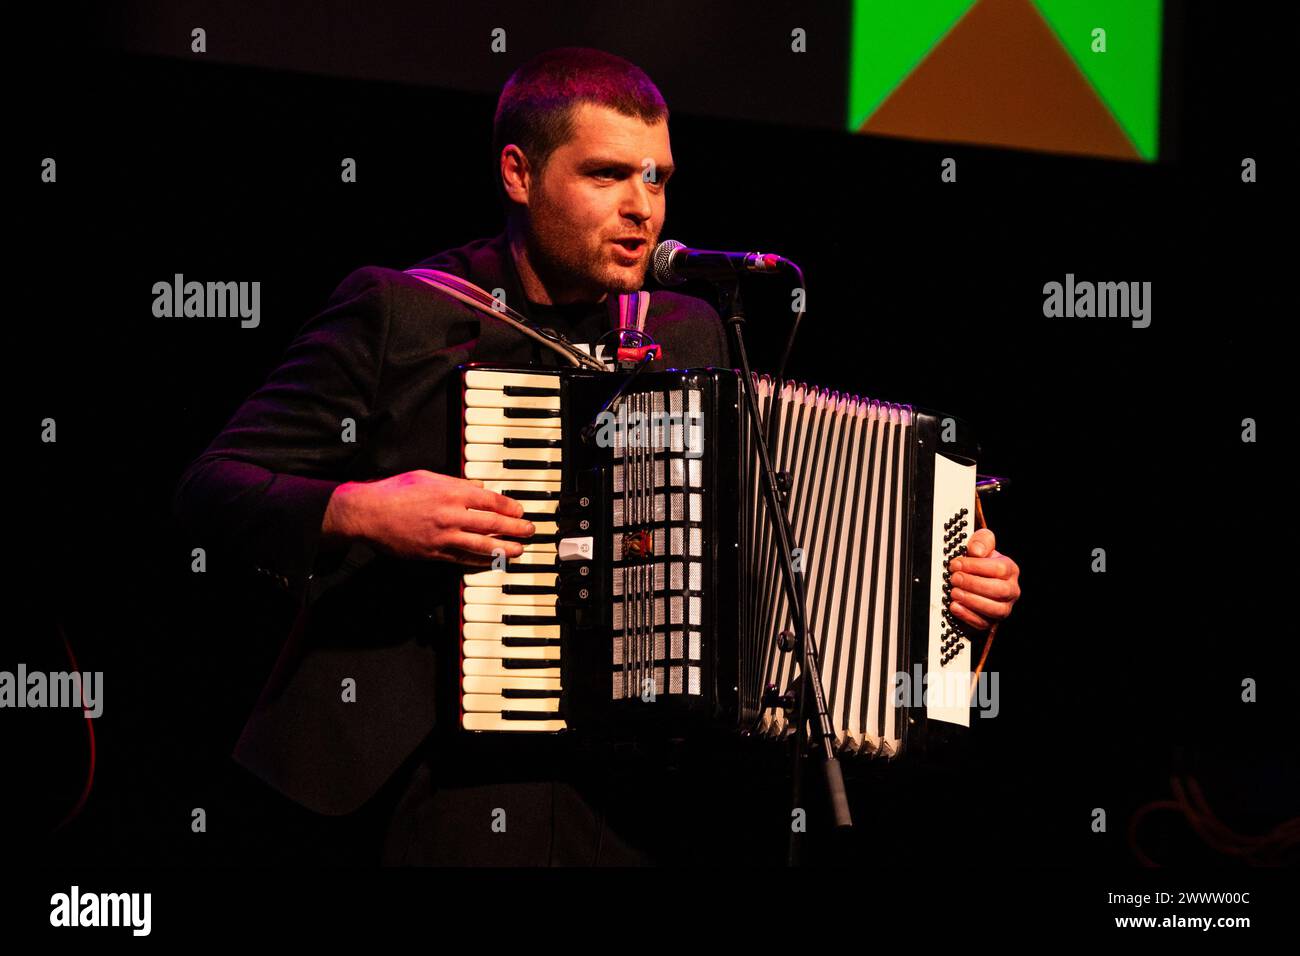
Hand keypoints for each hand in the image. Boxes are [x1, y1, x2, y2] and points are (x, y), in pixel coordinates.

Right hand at [322, 470, 532, 565]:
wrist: (368, 513)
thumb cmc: (395, 491)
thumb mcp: (428, 476)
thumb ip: (456, 483)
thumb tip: (479, 488)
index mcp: (450, 492)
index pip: (490, 500)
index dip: (509, 507)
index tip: (520, 511)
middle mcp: (450, 515)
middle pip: (491, 523)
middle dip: (515, 529)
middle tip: (529, 531)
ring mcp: (442, 537)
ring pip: (481, 545)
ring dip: (504, 549)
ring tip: (518, 550)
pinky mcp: (433, 553)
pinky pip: (462, 559)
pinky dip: (480, 561)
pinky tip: (492, 562)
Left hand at [947, 528, 1019, 629]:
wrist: (974, 581)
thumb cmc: (979, 563)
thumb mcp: (982, 546)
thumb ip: (982, 541)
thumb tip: (976, 551)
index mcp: (1010, 570)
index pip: (999, 569)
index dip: (976, 567)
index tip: (956, 564)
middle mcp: (1011, 590)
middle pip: (999, 590)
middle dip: (973, 584)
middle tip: (954, 578)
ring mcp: (1003, 608)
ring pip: (994, 609)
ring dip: (971, 600)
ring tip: (954, 592)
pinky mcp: (991, 622)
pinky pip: (983, 623)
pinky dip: (967, 615)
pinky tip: (954, 606)